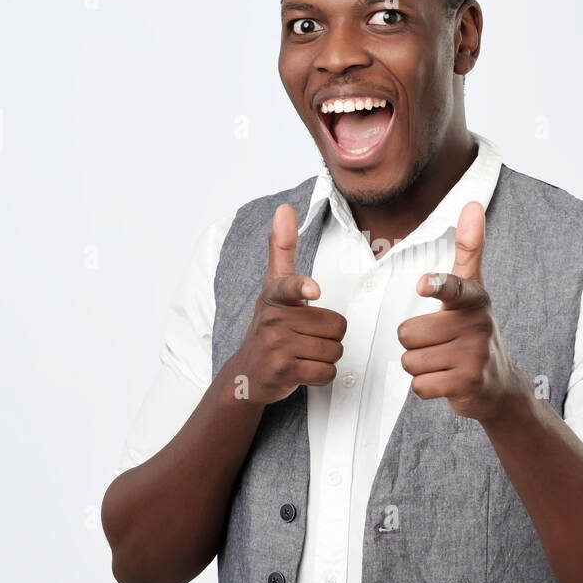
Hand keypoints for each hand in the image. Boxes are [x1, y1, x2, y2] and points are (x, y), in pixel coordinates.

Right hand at [230, 204, 346, 405]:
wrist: (246, 373)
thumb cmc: (268, 327)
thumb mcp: (272, 286)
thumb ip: (281, 248)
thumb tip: (284, 208)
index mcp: (274, 296)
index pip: (289, 287)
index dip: (302, 288)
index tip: (313, 290)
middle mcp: (273, 320)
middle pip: (335, 326)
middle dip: (328, 336)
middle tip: (306, 337)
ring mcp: (277, 348)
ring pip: (333, 350)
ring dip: (326, 356)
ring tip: (303, 353)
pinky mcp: (283, 373)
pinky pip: (326, 372)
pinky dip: (322, 375)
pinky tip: (303, 370)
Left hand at [397, 201, 525, 422]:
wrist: (498, 384)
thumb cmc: (474, 333)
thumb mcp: (472, 291)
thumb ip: (469, 250)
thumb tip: (473, 204)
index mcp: (474, 299)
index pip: (453, 288)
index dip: (437, 286)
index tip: (424, 283)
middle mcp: (477, 324)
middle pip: (408, 333)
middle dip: (415, 344)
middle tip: (440, 346)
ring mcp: (475, 355)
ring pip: (410, 361)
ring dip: (420, 366)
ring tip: (444, 363)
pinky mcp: (468, 384)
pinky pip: (420, 385)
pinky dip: (426, 387)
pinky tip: (446, 381)